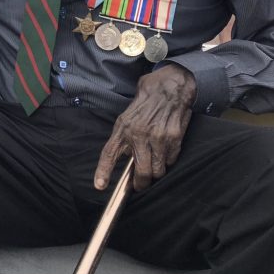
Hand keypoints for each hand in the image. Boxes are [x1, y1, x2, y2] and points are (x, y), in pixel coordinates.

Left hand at [94, 64, 195, 191]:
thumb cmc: (146, 102)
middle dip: (141, 183)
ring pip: (158, 171)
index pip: (110, 153)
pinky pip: (170, 161)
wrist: (169, 87)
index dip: (103, 171)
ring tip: (153, 166)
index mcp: (124, 128)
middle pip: (141, 173)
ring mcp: (159, 138)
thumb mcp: (127, 116)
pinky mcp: (174, 139)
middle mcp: (140, 135)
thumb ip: (123, 137)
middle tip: (140, 184)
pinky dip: (167, 161)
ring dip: (155, 173)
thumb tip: (123, 158)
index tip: (100, 186)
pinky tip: (164, 151)